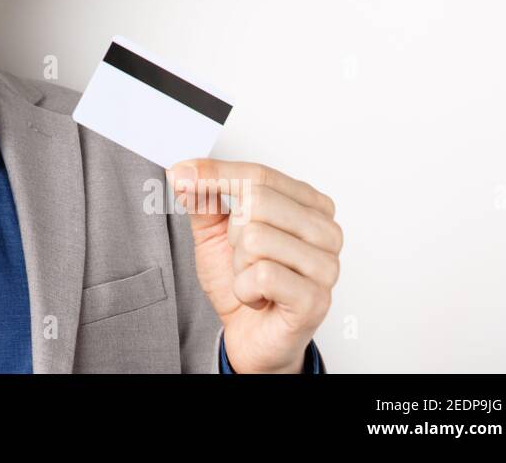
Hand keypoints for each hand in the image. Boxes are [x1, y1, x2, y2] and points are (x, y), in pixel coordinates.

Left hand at [166, 158, 340, 372]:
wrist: (251, 334)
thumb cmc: (243, 280)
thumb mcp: (215, 231)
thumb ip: (203, 198)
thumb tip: (183, 171)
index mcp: (309, 204)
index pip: (257, 175)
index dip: (214, 174)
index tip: (179, 174)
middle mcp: (325, 230)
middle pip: (256, 201)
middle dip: (233, 233)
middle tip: (242, 258)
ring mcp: (326, 265)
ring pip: (255, 238)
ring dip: (239, 265)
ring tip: (252, 279)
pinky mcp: (315, 299)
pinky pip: (261, 275)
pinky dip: (244, 289)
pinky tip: (258, 298)